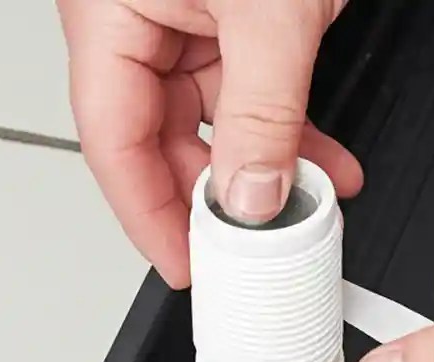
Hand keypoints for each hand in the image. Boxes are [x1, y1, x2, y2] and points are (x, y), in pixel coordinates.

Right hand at [58, 0, 363, 287]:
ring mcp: (183, 14)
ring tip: (309, 204)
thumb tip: (252, 194)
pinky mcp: (230, 14)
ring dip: (268, 164)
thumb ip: (262, 109)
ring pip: (215, 119)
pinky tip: (323, 162)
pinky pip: (251, 87)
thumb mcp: (269, 14)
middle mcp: (136, 18)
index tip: (186, 264)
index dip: (149, 215)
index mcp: (110, 13)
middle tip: (255, 246)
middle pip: (161, 137)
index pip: (114, 140)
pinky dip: (287, 126)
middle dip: (220, 196)